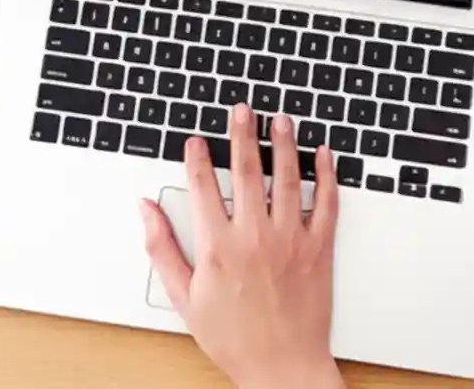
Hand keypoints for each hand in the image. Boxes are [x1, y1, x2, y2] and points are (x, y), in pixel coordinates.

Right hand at [140, 105, 342, 388]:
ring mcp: (290, 240)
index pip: (203, 187)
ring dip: (285, 144)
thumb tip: (146, 211)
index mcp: (218, 247)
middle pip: (247, 171)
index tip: (197, 139)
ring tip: (281, 120)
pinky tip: (324, 154)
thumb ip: (162, 248)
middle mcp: (254, 236)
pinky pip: (326, 204)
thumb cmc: (233, 337)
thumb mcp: (184, 296)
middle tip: (242, 109)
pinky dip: (327, 176)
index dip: (198, 158)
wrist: (282, 367)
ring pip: (289, 179)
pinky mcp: (319, 249)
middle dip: (243, 134)